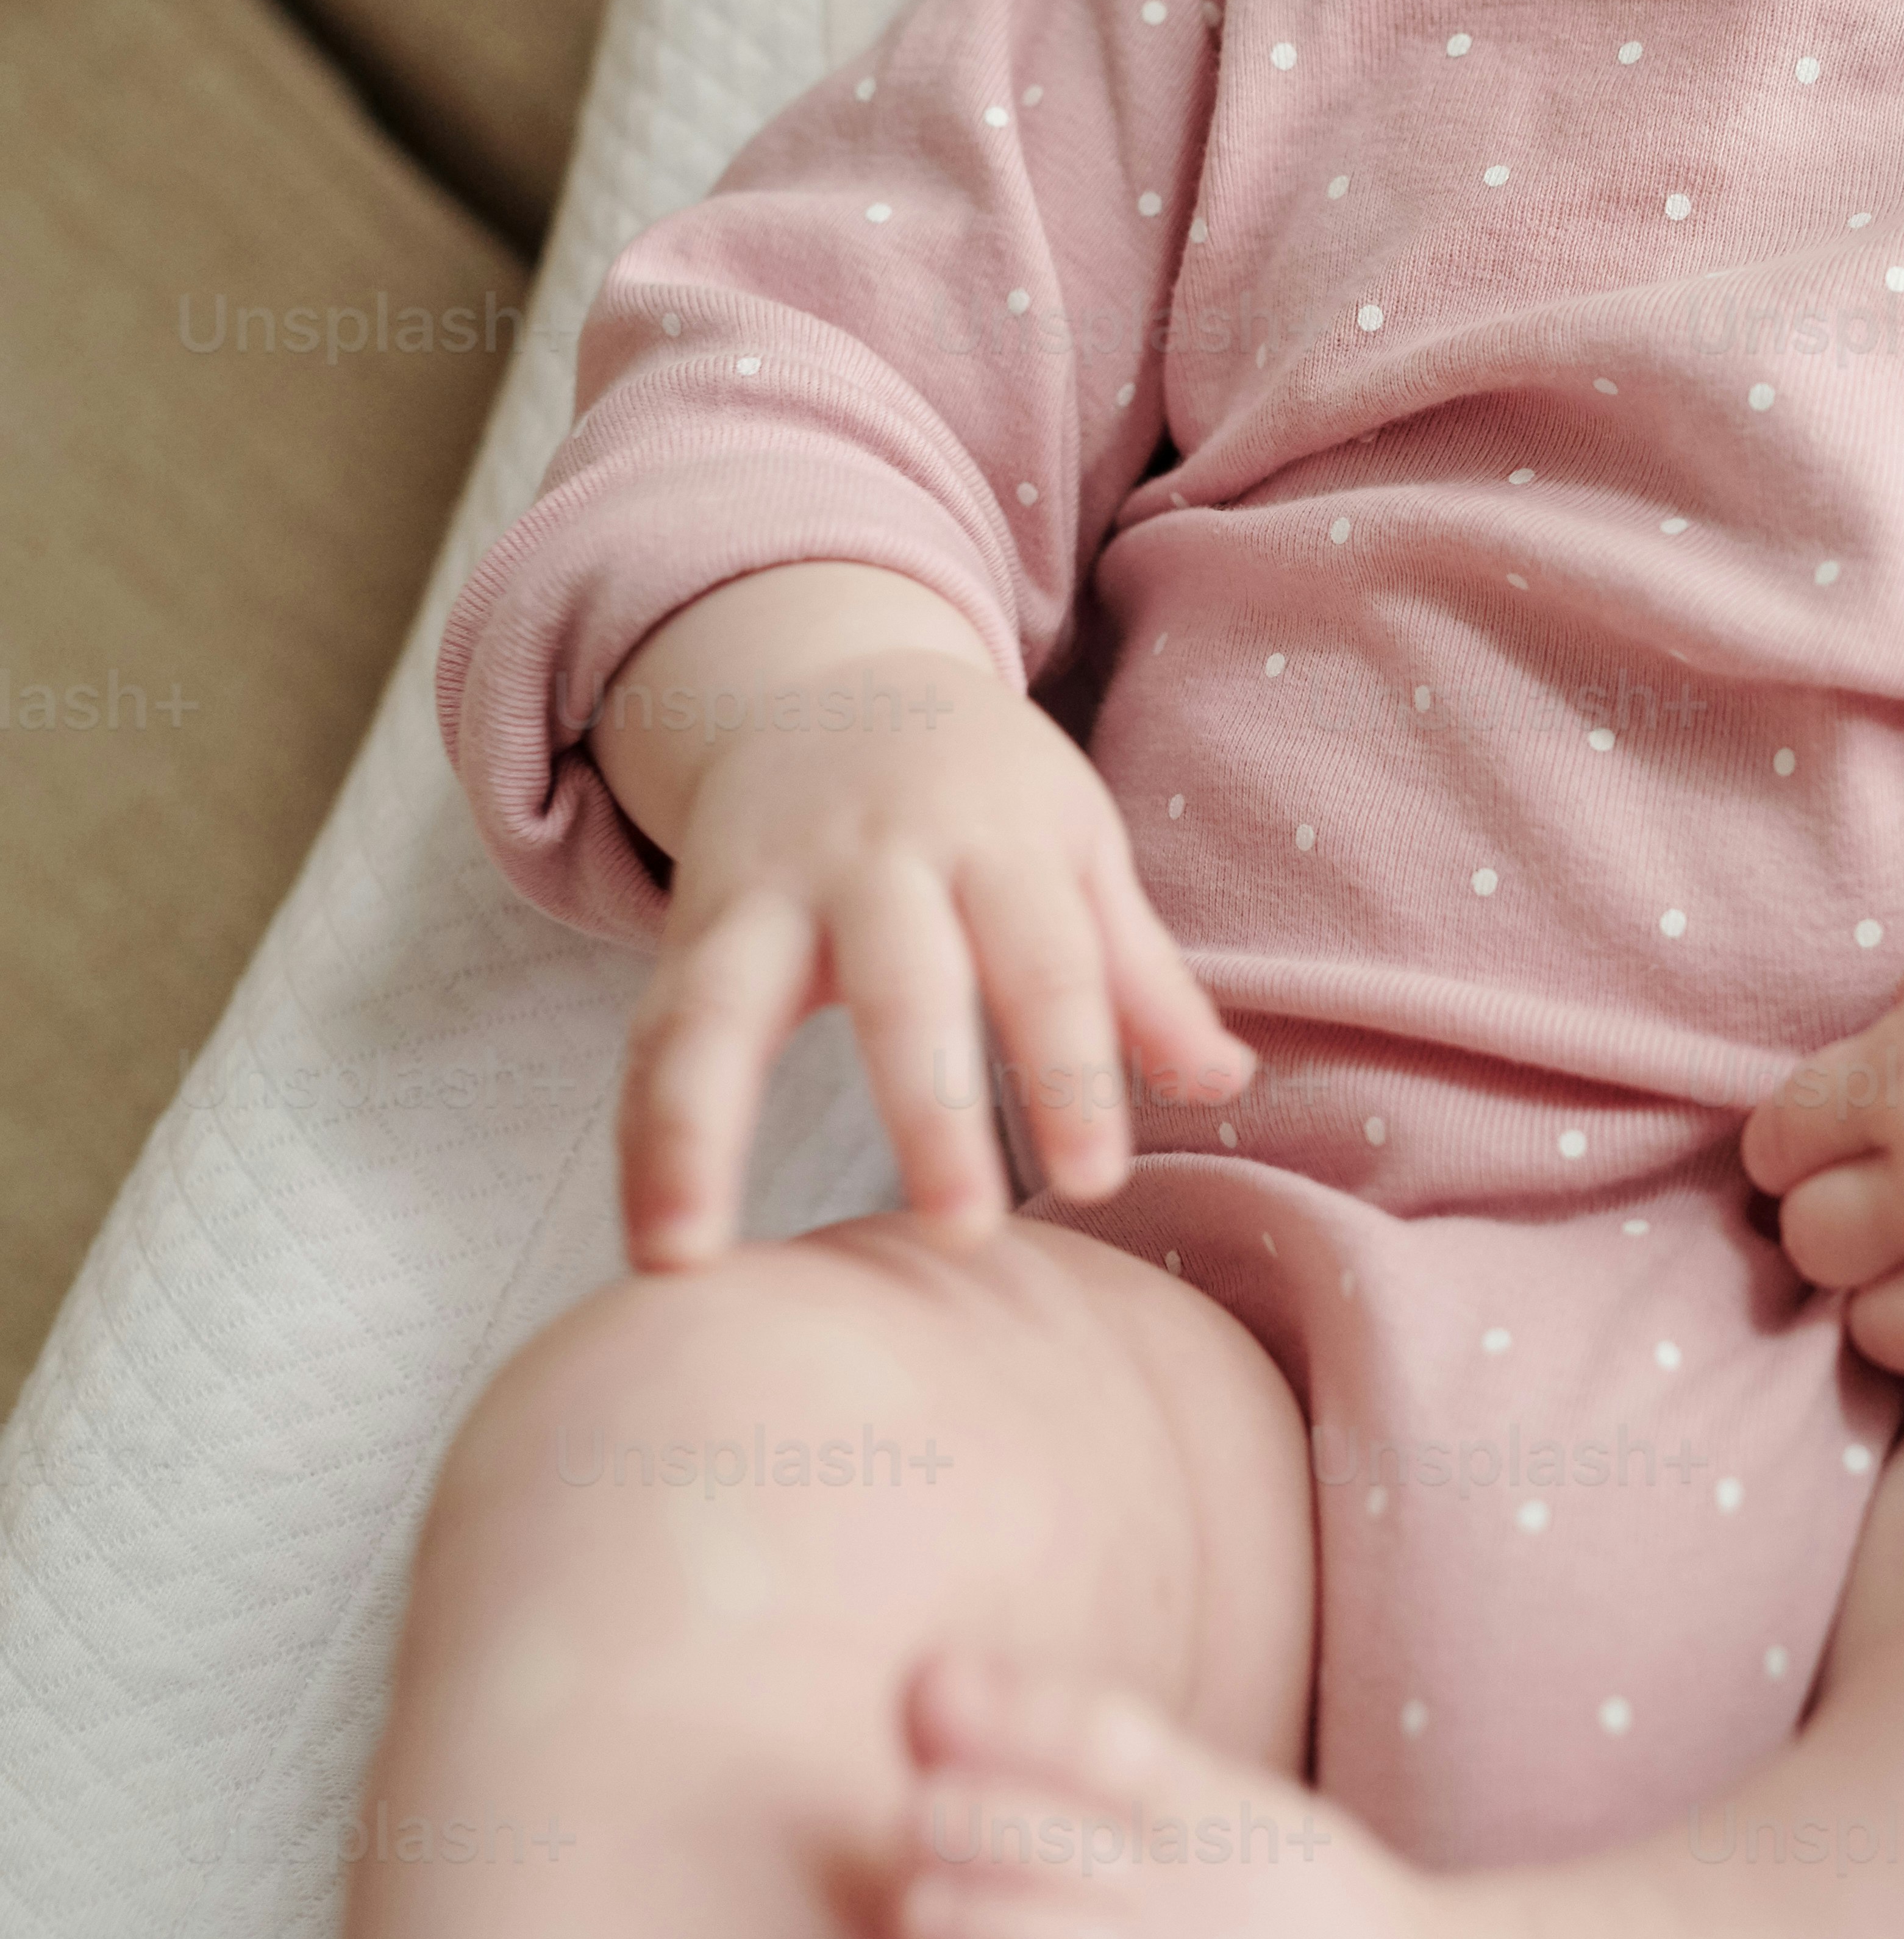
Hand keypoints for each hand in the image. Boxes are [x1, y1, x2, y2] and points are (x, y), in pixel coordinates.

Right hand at [613, 650, 1253, 1270]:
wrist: (832, 678)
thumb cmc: (984, 791)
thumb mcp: (1074, 849)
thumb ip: (1140, 974)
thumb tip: (1227, 1078)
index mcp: (996, 839)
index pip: (1047, 961)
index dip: (1073, 1069)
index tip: (1094, 1183)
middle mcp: (875, 860)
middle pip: (903, 984)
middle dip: (929, 1105)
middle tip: (960, 1229)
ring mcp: (766, 891)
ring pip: (721, 1009)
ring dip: (695, 1134)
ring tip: (683, 1261)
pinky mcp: (690, 927)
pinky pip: (650, 1038)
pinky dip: (641, 1142)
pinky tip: (651, 1247)